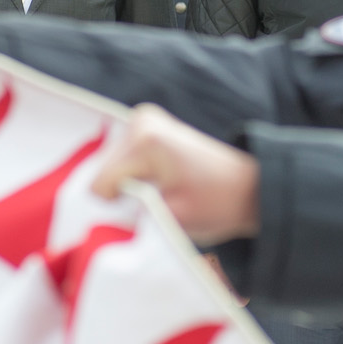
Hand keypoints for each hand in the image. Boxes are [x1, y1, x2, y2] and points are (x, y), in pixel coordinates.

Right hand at [92, 104, 260, 244]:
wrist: (249, 189)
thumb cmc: (216, 205)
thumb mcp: (171, 219)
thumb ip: (128, 218)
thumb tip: (93, 222)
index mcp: (146, 141)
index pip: (100, 186)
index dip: (114, 211)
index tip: (142, 218)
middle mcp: (141, 122)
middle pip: (102, 174)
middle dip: (121, 197)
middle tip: (157, 205)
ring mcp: (143, 120)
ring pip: (109, 169)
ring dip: (127, 188)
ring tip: (160, 193)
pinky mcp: (146, 126)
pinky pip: (120, 160)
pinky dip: (131, 177)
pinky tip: (155, 184)